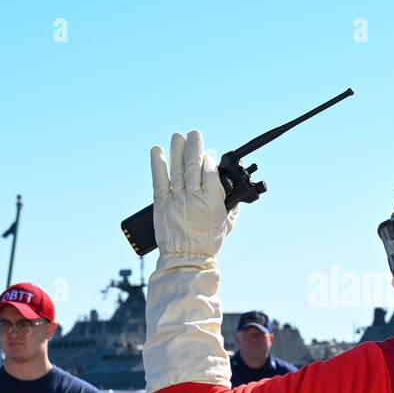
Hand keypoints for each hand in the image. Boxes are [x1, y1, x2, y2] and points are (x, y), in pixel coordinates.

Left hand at [150, 130, 237, 260]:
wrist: (186, 259)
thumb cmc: (208, 245)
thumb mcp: (226, 225)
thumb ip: (231, 207)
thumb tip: (236, 196)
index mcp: (212, 202)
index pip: (211, 173)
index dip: (209, 160)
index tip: (209, 153)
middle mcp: (194, 198)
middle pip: (194, 166)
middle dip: (195, 147)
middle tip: (195, 133)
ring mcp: (176, 200)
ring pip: (178, 169)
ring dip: (177, 150)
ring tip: (178, 136)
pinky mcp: (161, 204)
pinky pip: (159, 180)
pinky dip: (158, 164)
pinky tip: (157, 151)